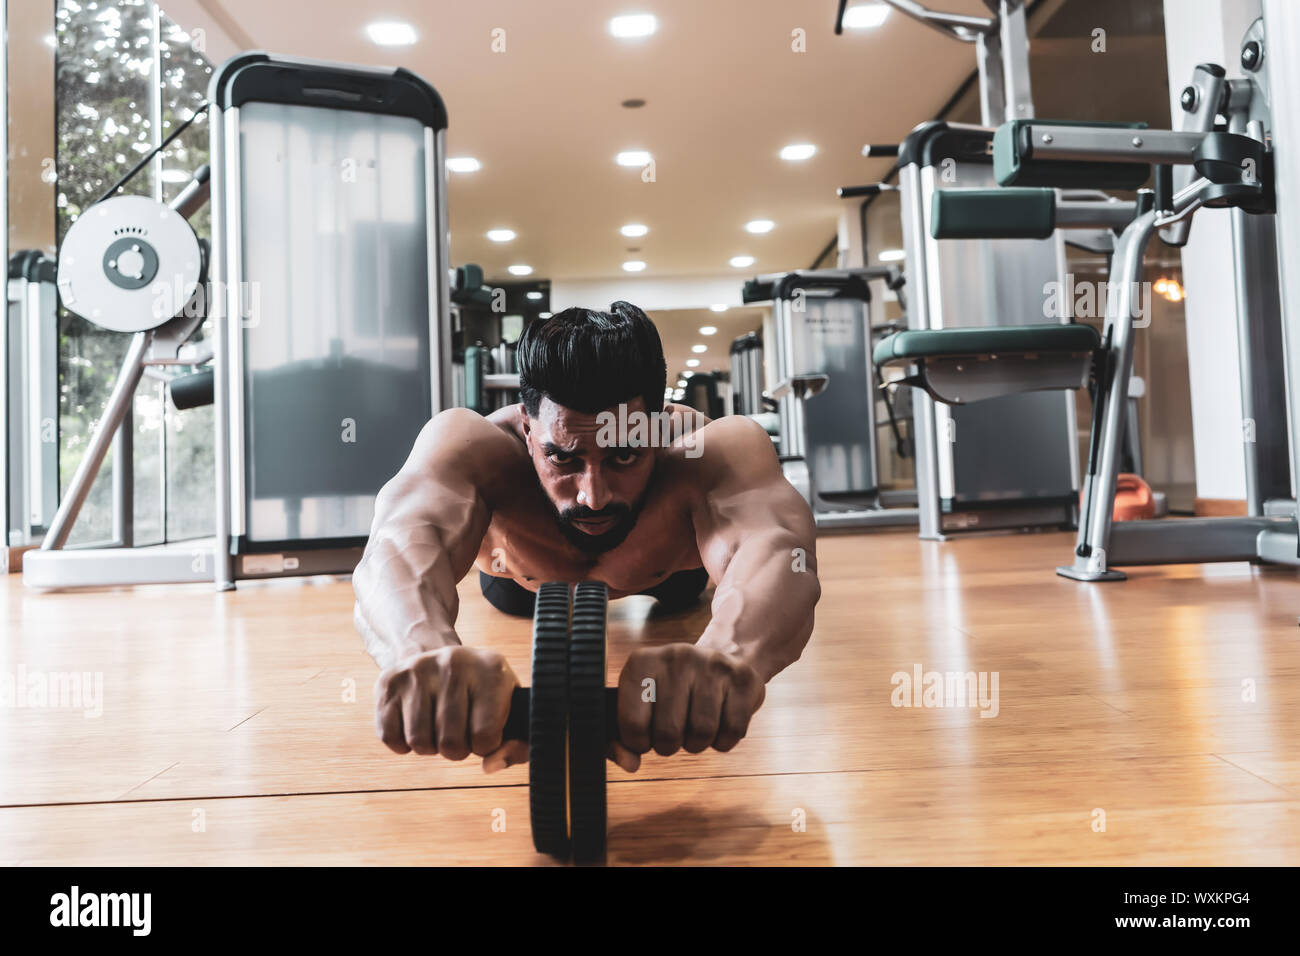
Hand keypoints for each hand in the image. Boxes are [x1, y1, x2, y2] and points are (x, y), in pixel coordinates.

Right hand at [373, 645, 527, 772]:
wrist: (436, 655)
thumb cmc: (479, 692)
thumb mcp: (509, 709)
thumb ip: (516, 746)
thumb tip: (489, 766)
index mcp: (491, 670)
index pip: (486, 736)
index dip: (485, 746)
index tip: (483, 732)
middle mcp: (454, 663)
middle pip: (450, 743)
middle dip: (456, 750)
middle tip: (458, 733)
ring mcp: (418, 670)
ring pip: (419, 742)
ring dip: (429, 746)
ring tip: (438, 726)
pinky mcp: (389, 682)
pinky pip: (390, 737)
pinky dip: (402, 743)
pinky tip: (415, 721)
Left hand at [610, 644, 765, 771]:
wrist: (724, 656)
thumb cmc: (674, 689)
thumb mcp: (641, 703)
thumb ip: (622, 739)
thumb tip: (630, 765)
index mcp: (641, 663)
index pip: (632, 723)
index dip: (638, 742)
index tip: (646, 735)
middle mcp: (675, 658)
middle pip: (668, 733)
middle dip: (670, 745)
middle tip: (674, 731)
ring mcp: (711, 665)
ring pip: (702, 734)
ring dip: (698, 743)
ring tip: (696, 724)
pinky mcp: (742, 678)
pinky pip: (732, 732)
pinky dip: (724, 740)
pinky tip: (719, 720)